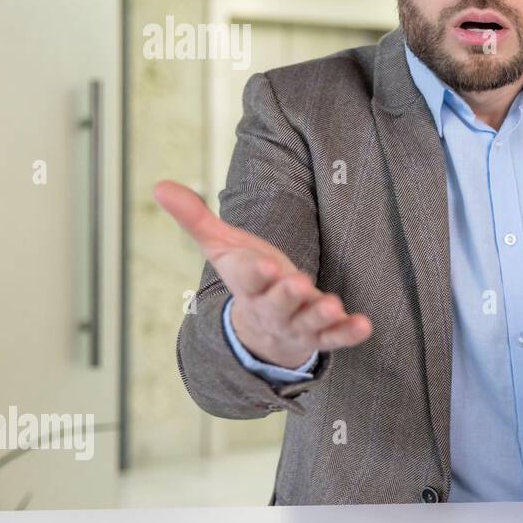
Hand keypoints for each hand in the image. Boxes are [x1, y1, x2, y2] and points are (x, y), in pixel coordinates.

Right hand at [153, 180, 372, 369]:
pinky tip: (364, 325)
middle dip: (288, 294)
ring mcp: (298, 323)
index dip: (256, 272)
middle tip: (299, 283)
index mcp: (249, 284)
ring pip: (308, 322)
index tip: (264, 264)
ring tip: (333, 305)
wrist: (262, 333)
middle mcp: (272, 307)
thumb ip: (195, 219)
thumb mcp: (222, 247)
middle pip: (278, 303)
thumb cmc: (248, 277)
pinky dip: (348, 332)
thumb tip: (158, 185)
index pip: (248, 278)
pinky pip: (335, 337)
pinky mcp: (322, 334)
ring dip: (321, 315)